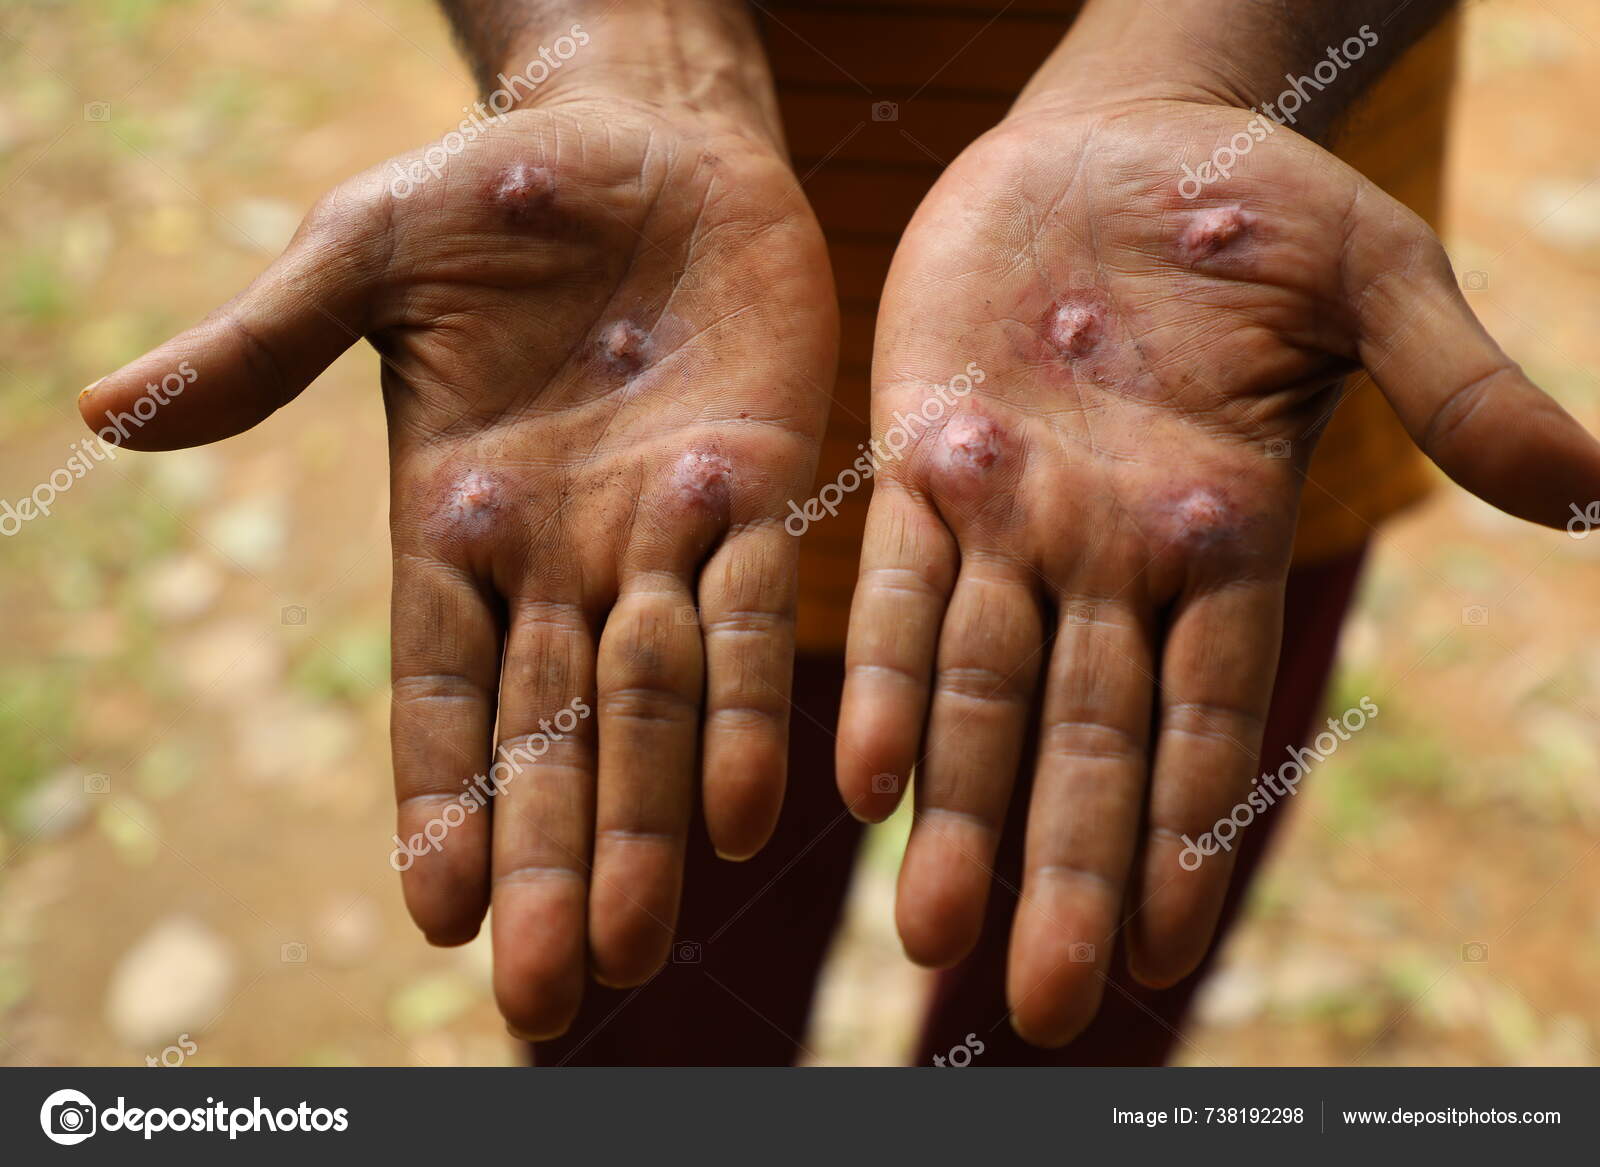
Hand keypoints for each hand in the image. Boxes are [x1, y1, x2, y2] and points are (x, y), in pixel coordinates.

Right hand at [78, 95, 835, 1037]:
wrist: (646, 134)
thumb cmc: (496, 189)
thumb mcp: (362, 255)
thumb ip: (262, 345)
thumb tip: (106, 414)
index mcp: (454, 522)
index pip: (440, 691)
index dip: (440, 801)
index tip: (439, 916)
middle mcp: (557, 557)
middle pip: (549, 734)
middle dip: (552, 862)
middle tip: (551, 998)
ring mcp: (659, 530)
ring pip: (649, 703)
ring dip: (648, 824)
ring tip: (643, 947)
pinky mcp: (757, 484)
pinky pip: (748, 612)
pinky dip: (745, 709)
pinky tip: (746, 815)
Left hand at [837, 91, 1599, 1044]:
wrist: (1114, 136)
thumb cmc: (1258, 204)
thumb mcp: (1375, 273)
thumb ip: (1451, 381)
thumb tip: (1586, 489)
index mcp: (1219, 528)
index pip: (1205, 710)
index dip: (1182, 830)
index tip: (1160, 947)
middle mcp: (1109, 552)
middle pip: (1086, 737)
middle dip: (1063, 866)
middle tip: (1040, 1002)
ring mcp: (1010, 514)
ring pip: (979, 691)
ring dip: (959, 811)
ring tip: (933, 932)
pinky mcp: (922, 461)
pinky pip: (894, 590)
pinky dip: (880, 680)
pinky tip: (865, 781)